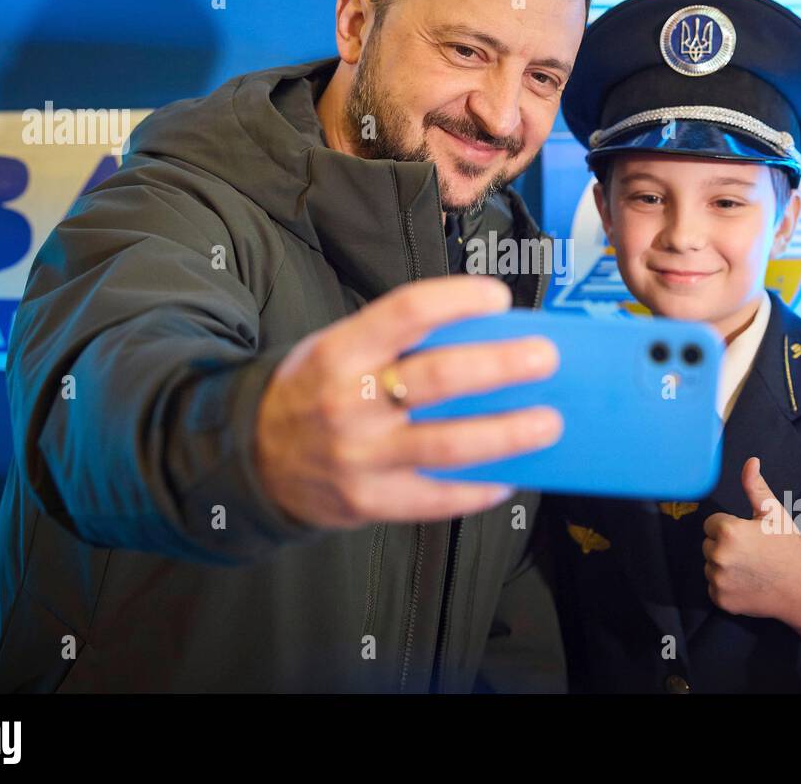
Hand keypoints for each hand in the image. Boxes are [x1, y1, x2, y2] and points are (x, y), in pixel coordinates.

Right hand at [255, 274, 561, 528]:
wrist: (251, 460)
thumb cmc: (312, 393)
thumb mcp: (337, 351)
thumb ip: (397, 344)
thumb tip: (487, 338)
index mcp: (341, 352)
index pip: (407, 311)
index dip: (458, 300)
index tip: (499, 298)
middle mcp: (349, 402)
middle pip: (440, 378)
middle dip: (502, 366)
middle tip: (545, 359)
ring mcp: (360, 457)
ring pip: (449, 444)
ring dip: (508, 433)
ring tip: (549, 422)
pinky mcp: (370, 501)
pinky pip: (437, 498)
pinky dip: (479, 489)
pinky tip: (510, 476)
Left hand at [703, 457, 800, 621]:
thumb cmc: (789, 548)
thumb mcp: (774, 513)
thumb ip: (755, 487)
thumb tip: (750, 461)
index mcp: (728, 531)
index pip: (711, 524)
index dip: (730, 527)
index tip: (749, 535)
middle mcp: (718, 556)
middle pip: (708, 544)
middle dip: (725, 546)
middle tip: (752, 552)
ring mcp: (718, 580)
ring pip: (710, 565)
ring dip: (723, 565)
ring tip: (750, 567)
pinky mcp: (720, 599)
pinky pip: (713, 586)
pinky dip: (725, 585)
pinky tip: (747, 583)